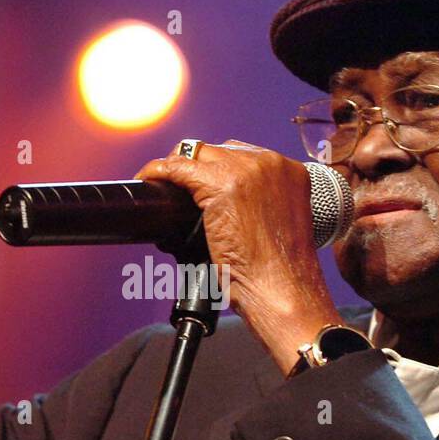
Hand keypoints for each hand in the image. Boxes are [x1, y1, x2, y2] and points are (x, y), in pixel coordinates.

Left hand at [136, 140, 341, 374]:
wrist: (282, 288)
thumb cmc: (280, 272)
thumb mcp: (277, 224)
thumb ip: (258, 203)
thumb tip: (223, 203)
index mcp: (289, 171)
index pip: (242, 154)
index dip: (219, 167)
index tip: (202, 180)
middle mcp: (269, 163)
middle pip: (219, 151)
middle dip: (198, 167)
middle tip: (179, 187)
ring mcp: (245, 171)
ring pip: (197, 154)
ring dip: (178, 168)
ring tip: (163, 184)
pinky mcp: (219, 185)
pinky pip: (177, 167)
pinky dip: (158, 172)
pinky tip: (149, 179)